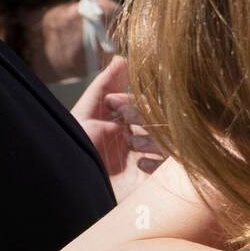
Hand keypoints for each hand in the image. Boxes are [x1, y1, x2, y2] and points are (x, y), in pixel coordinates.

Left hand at [70, 56, 165, 202]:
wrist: (74, 192)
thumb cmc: (76, 152)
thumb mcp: (85, 115)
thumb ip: (105, 86)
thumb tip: (122, 58)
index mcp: (126, 125)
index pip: (145, 105)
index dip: (133, 102)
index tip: (114, 105)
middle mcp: (141, 141)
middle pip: (160, 121)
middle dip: (144, 122)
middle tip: (126, 129)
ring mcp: (152, 162)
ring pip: (171, 141)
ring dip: (153, 141)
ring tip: (133, 147)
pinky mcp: (159, 183)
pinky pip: (176, 166)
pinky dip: (160, 162)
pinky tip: (140, 165)